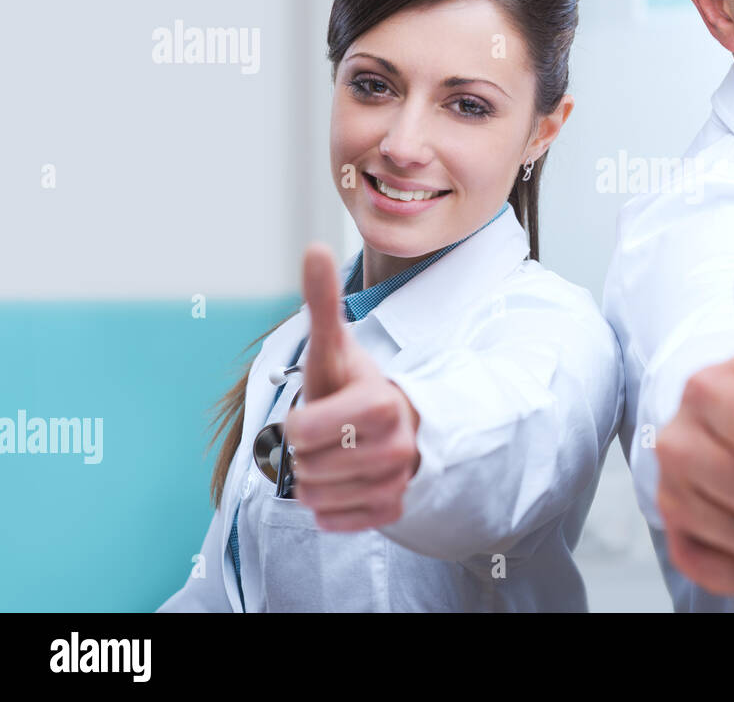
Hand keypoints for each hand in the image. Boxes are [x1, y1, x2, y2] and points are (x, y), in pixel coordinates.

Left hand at [283, 242, 421, 531]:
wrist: (397, 424)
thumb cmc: (355, 386)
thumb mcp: (334, 348)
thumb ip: (324, 302)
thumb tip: (314, 248)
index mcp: (382, 403)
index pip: (306, 430)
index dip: (301, 420)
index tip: (323, 407)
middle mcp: (398, 445)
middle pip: (308, 467)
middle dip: (306, 450)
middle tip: (330, 433)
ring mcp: (398, 481)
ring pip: (316, 497)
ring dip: (314, 479)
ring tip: (336, 455)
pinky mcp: (392, 511)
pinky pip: (333, 520)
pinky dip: (329, 505)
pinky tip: (345, 481)